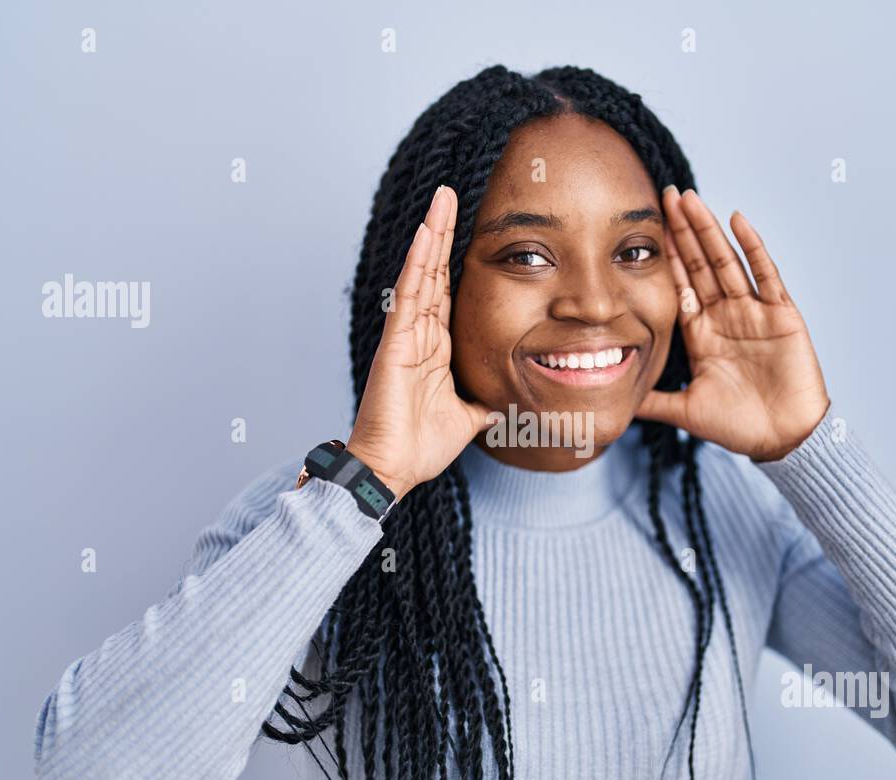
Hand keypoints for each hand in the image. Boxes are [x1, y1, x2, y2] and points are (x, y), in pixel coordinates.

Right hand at [346, 185, 492, 499]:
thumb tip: (501, 404)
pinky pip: (408, 296)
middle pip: (432, 273)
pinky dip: (417, 264)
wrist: (394, 469)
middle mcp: (418, 335)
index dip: (453, 260)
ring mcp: (405, 336)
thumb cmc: (421, 447)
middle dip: (441, 233)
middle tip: (450, 193)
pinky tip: (426, 235)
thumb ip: (481, 403)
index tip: (463, 227)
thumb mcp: (467, 419)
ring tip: (441, 199)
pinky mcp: (395, 343)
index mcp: (434, 348)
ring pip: (420, 275)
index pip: (446, 293)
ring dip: (431, 235)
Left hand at [635, 186, 829, 461]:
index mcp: (702, 333)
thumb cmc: (738, 426)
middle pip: (700, 264)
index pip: (679, 284)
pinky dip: (752, 247)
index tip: (650, 226)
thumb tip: (615, 405)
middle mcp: (726, 316)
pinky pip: (765, 275)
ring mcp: (754, 312)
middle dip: (684, 230)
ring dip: (709, 230)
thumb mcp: (684, 411)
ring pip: (727, 262)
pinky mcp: (781, 315)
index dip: (666, 256)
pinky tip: (738, 220)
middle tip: (668, 194)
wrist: (782, 440)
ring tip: (693, 199)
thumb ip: (652, 402)